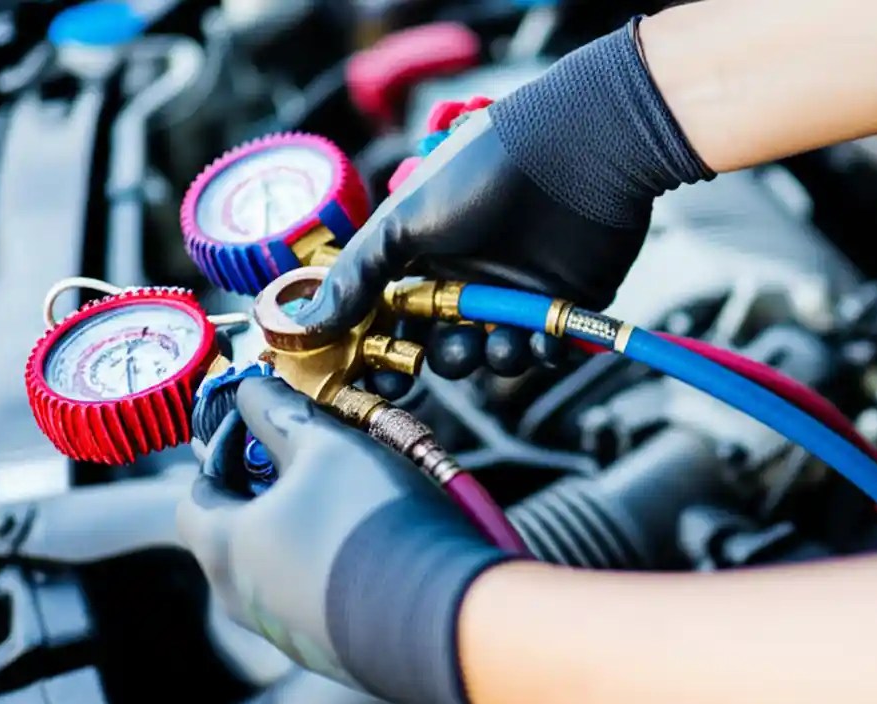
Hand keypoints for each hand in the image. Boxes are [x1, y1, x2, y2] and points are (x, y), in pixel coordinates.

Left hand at [177, 377, 510, 703]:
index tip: (263, 427)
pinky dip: (335, 562)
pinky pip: (318, 594)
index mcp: (224, 547)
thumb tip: (253, 389)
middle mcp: (241, 598)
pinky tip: (377, 542)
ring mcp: (285, 630)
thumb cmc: (372, 523)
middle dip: (273, 486)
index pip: (197, 492)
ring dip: (306, 525)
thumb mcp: (327, 446)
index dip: (225, 451)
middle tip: (314, 457)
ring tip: (355, 496)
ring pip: (280, 562)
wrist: (440, 615)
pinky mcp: (328, 649)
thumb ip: (281, 412)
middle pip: (239, 528)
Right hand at [292, 19, 710, 362]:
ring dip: (496, 359)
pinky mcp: (567, 302)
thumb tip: (304, 321)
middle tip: (448, 355)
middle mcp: (473, 278)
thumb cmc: (482, 174)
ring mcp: (521, 291)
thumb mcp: (403, 221)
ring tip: (501, 342)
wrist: (572, 153)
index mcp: (429, 259)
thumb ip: (357, 275)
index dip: (388, 350)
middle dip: (448, 360)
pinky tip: (539, 336)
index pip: (399, 320)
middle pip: (450, 346)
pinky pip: (550, 348)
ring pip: (500, 355)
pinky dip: (542, 352)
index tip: (381, 376)